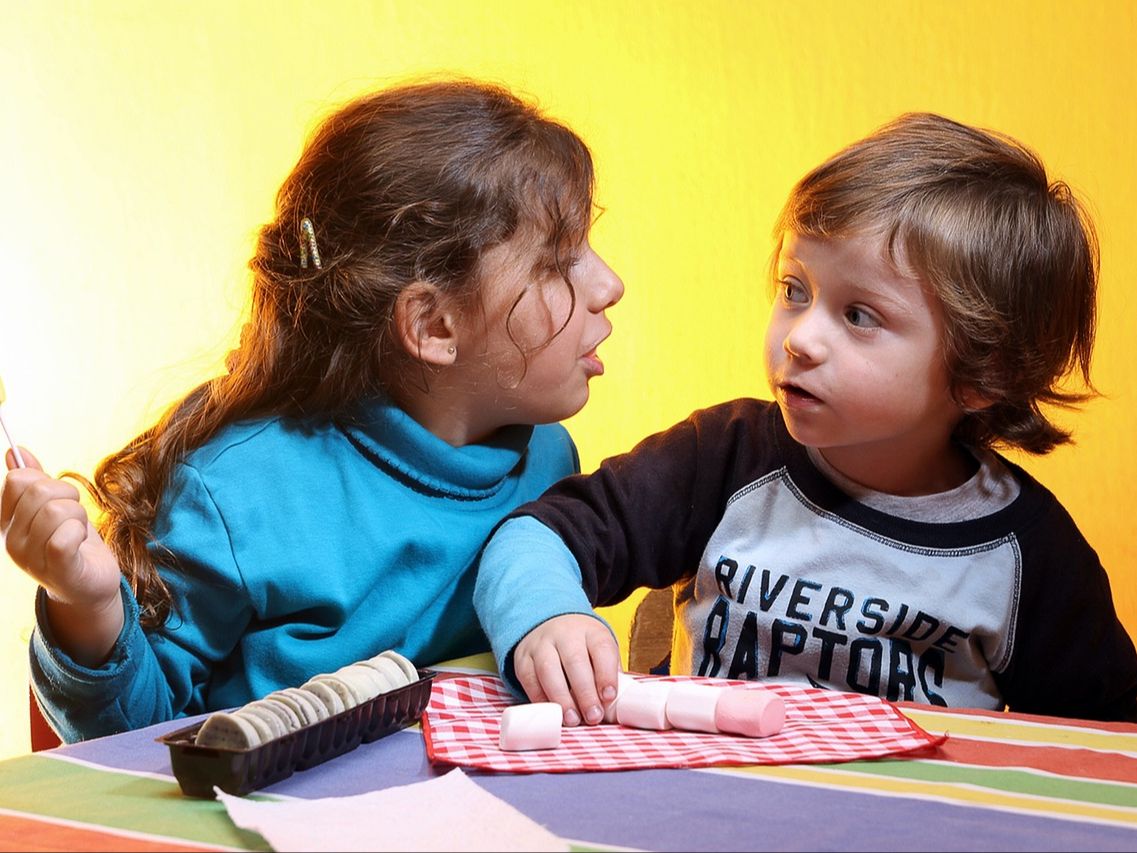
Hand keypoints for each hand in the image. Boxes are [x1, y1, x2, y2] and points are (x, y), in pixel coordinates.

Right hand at [2, 448, 124, 662]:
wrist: (89, 586)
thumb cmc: (72, 543)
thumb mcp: (53, 508)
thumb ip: (34, 481)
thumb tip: (16, 451)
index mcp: (8, 522)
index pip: (18, 480)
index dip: (47, 481)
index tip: (58, 500)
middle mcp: (12, 540)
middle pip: (40, 490)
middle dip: (69, 497)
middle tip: (74, 519)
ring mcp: (30, 557)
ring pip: (57, 509)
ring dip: (79, 516)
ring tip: (78, 533)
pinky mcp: (55, 569)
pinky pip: (65, 535)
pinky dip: (80, 532)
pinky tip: (79, 544)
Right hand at [512, 613, 620, 726]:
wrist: (550, 627)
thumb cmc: (582, 649)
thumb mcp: (600, 654)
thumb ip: (608, 677)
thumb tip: (613, 709)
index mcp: (591, 631)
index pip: (601, 648)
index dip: (606, 674)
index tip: (609, 696)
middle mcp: (565, 633)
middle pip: (575, 660)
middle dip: (585, 692)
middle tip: (593, 716)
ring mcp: (541, 644)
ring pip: (548, 669)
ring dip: (561, 698)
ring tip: (572, 720)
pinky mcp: (523, 657)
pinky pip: (529, 679)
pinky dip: (541, 699)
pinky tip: (552, 712)